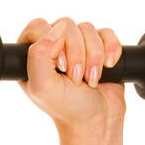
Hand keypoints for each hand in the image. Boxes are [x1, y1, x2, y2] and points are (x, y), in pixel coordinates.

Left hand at [17, 18, 125, 136]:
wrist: (97, 120)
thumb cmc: (67, 108)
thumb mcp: (42, 86)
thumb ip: (39, 56)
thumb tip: (56, 29)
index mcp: (32, 57)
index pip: (37, 27)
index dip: (51, 41)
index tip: (59, 66)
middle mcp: (53, 49)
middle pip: (66, 25)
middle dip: (76, 53)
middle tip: (76, 78)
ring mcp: (77, 47)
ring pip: (88, 28)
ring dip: (94, 56)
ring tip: (91, 79)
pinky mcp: (99, 47)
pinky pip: (107, 33)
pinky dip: (111, 48)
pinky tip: (108, 67)